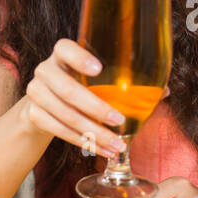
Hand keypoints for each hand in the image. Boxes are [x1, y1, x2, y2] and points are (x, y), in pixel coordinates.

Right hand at [21, 38, 126, 159]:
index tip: (99, 69)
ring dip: (93, 133)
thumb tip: (164, 91)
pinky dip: (83, 142)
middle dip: (96, 108)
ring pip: (66, 115)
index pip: (65, 49)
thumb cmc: (80, 85)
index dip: (80, 58)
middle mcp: (45, 70)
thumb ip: (123, 80)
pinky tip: (101, 149)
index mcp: (62, 53)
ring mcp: (36, 92)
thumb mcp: (95, 77)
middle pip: (68, 90)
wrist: (45, 103)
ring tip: (117, 144)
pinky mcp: (33, 115)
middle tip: (120, 120)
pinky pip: (59, 131)